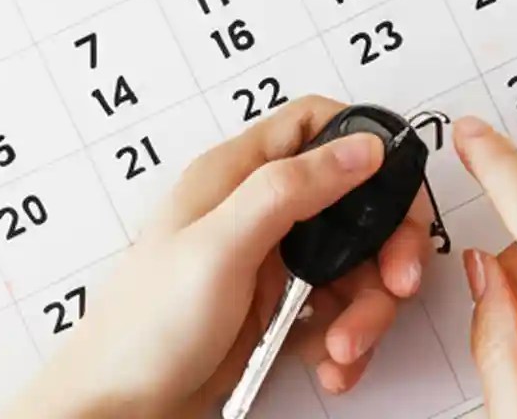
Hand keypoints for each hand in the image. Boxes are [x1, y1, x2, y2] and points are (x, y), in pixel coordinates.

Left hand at [5, 96, 437, 418]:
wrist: (118, 412)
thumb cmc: (145, 329)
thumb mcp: (220, 246)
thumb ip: (290, 188)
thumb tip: (361, 146)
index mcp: (238, 177)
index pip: (315, 126)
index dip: (364, 144)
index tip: (396, 187)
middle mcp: (260, 213)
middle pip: (354, 204)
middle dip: (386, 246)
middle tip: (397, 282)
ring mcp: (272, 264)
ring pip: (355, 265)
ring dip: (367, 308)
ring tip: (345, 344)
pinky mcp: (279, 311)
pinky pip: (339, 312)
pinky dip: (348, 339)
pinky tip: (332, 360)